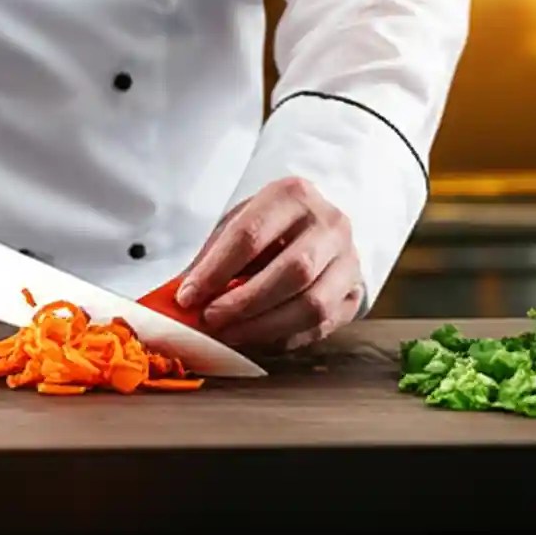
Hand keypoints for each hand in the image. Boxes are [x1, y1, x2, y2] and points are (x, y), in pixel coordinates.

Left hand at [178, 177, 364, 349]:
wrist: (318, 225)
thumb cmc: (269, 226)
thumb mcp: (238, 224)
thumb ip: (213, 259)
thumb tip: (181, 300)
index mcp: (294, 195)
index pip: (251, 236)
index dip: (216, 271)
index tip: (188, 297)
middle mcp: (330, 224)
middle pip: (292, 271)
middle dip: (244, 302)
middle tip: (210, 319)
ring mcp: (349, 260)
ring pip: (312, 305)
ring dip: (264, 326)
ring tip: (230, 334)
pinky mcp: (354, 292)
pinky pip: (322, 326)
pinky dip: (284, 338)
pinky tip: (257, 338)